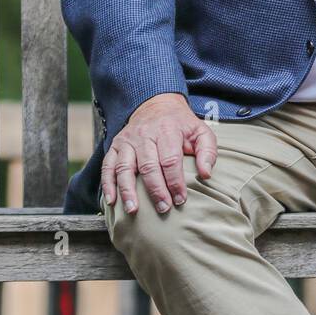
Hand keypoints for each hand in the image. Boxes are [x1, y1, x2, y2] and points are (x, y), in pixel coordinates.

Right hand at [100, 93, 217, 215]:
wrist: (156, 104)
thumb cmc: (181, 124)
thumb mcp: (200, 131)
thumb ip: (208, 152)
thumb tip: (206, 174)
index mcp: (167, 131)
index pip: (170, 160)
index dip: (175, 181)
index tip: (180, 199)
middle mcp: (144, 135)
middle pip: (148, 166)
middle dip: (155, 190)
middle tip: (163, 208)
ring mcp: (127, 140)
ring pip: (124, 167)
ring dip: (127, 190)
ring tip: (133, 210)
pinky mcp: (115, 145)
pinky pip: (108, 165)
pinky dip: (107, 184)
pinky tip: (110, 201)